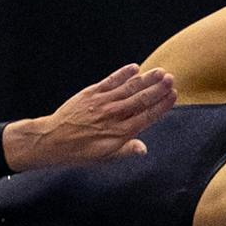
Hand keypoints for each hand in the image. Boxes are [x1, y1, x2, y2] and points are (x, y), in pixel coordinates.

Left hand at [15, 64, 178, 166]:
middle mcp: (114, 115)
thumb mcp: (104, 158)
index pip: (147, 116)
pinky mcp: (91, 93)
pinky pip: (111, 81)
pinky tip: (134, 68)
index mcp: (120, 133)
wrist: (53, 140)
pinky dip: (123, 74)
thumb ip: (125, 150)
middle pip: (141, 100)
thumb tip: (143, 149)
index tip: (173, 96)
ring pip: (129, 88)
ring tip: (160, 72)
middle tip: (171, 79)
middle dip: (158, 89)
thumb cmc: (80, 152)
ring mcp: (103, 102)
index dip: (161, 105)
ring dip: (146, 79)